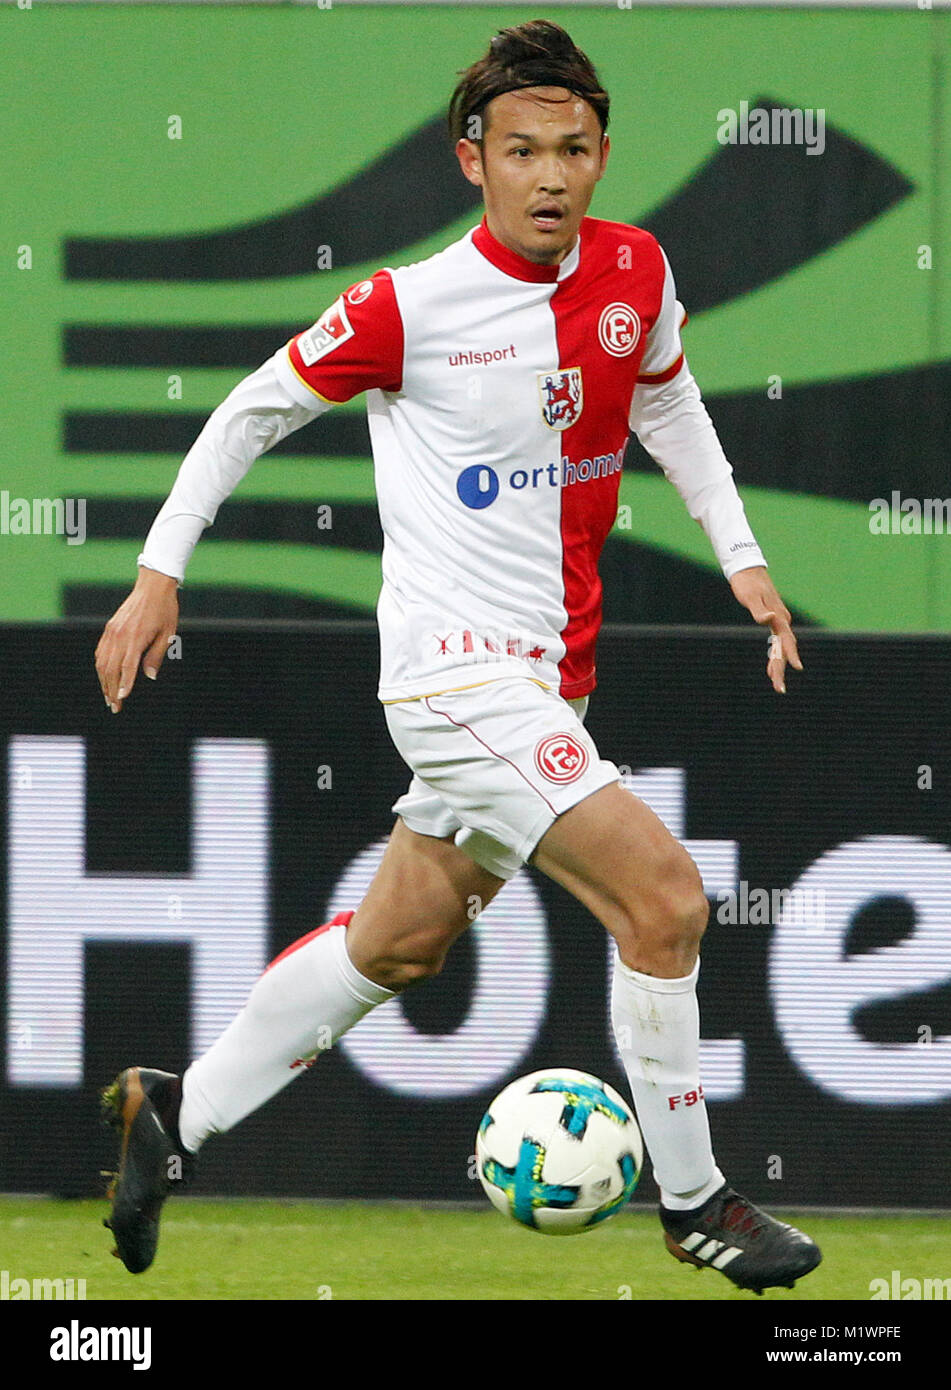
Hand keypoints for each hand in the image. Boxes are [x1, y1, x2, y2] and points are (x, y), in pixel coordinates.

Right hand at [94, 565, 179, 712]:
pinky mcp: (109, 629)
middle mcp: (120, 635)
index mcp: (136, 637)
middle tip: (115, 707)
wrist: (152, 587)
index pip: (127, 666)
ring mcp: (112, 632)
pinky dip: (101, 668)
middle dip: (112, 690)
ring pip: (102, 662)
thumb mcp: (167, 635)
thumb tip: (149, 677)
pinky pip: (100, 652)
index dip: (124, 684)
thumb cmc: (164, 611)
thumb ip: (156, 656)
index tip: (122, 699)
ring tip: (109, 698)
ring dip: (104, 682)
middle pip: (111, 668)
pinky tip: (105, 679)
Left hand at [728, 565, 802, 693]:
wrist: (747, 569)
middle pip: (785, 648)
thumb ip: (759, 609)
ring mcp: (779, 620)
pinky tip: (771, 666)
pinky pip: (777, 642)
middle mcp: (782, 620)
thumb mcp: (750, 596)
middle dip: (781, 669)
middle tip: (779, 689)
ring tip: (777, 684)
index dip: (789, 656)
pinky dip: (775, 656)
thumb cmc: (747, 583)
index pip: (785, 641)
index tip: (796, 669)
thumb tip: (768, 619)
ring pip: (782, 647)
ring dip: (779, 665)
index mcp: (779, 616)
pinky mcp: (773, 620)